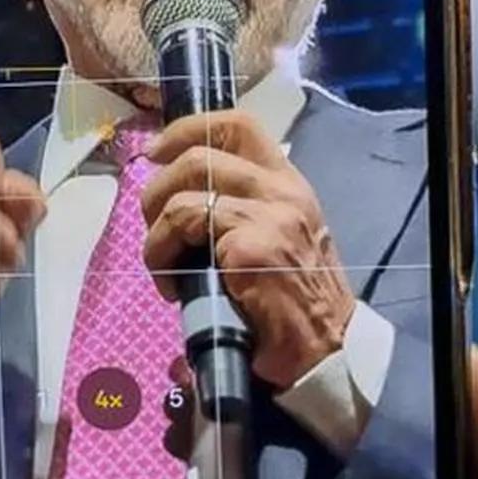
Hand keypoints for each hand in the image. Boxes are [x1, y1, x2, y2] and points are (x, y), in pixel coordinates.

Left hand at [138, 109, 354, 387]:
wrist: (325, 352)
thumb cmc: (296, 303)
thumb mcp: (279, 239)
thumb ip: (242, 209)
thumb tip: (177, 196)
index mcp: (289, 183)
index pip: (238, 126)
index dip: (188, 130)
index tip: (156, 152)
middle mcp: (282, 190)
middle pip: (198, 155)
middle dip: (157, 188)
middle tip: (153, 226)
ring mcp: (268, 215)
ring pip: (182, 195)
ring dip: (157, 233)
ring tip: (164, 268)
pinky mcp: (251, 246)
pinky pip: (182, 229)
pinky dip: (162, 256)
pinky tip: (173, 287)